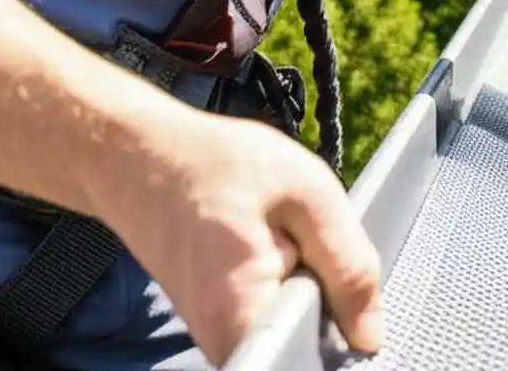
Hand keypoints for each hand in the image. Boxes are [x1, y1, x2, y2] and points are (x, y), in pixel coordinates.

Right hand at [92, 110, 381, 366]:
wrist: (137, 157)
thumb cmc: (210, 164)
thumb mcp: (306, 192)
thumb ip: (348, 263)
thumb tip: (370, 333)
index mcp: (242, 318)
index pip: (316, 357)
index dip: (346, 320)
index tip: (336, 279)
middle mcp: (225, 344)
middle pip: (311, 337)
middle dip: (327, 292)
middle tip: (301, 241)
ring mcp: (221, 339)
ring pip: (297, 324)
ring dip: (307, 284)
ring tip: (282, 242)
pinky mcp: (222, 327)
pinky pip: (277, 315)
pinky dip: (288, 280)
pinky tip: (271, 247)